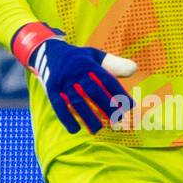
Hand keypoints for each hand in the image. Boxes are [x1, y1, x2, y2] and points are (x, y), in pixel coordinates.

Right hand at [11, 21, 137, 134]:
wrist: (48, 52)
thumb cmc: (80, 59)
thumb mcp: (96, 56)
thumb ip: (114, 64)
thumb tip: (134, 69)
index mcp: (90, 63)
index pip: (107, 79)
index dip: (119, 93)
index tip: (130, 106)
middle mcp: (76, 72)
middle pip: (93, 90)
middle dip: (106, 106)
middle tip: (117, 120)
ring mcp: (63, 81)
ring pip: (76, 101)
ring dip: (87, 116)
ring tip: (97, 130)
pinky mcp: (52, 90)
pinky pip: (59, 105)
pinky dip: (66, 118)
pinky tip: (75, 130)